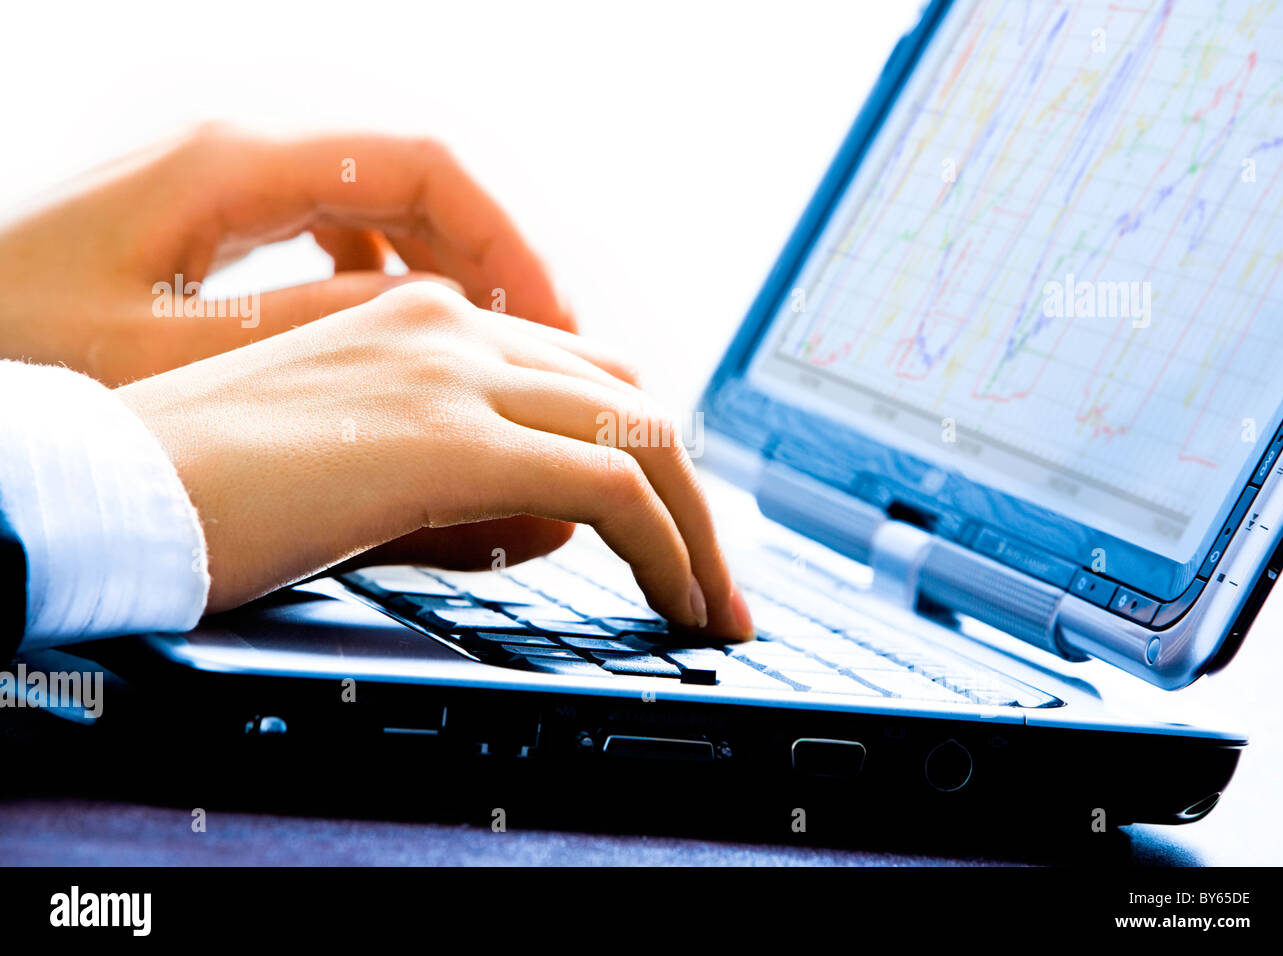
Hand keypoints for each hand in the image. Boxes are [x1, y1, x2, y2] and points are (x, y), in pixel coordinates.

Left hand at [0, 124, 573, 384]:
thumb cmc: (7, 346)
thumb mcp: (174, 351)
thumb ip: (319, 329)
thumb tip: (448, 331)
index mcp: (234, 163)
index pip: (423, 164)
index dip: (507, 237)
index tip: (556, 316)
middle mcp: (238, 156)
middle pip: (413, 179)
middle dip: (492, 257)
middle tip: (550, 345)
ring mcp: (222, 186)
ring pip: (377, 206)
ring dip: (448, 270)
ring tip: (496, 349)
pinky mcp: (207, 225)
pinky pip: (331, 233)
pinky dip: (388, 280)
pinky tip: (403, 338)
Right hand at [117, 281, 753, 639]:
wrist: (114, 487)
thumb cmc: (216, 486)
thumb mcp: (362, 464)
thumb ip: (467, 480)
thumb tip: (560, 524)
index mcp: (425, 321)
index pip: (582, 375)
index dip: (646, 451)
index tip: (676, 525)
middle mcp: (453, 328)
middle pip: (630, 398)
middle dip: (691, 491)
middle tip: (716, 572)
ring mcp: (454, 374)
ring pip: (641, 436)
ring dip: (695, 526)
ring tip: (712, 603)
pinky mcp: (450, 438)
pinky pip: (610, 488)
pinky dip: (666, 546)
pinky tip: (675, 599)